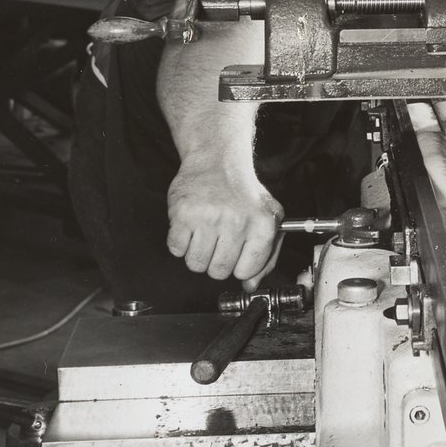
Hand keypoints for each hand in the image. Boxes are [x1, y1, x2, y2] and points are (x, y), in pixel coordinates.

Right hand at [166, 155, 283, 284]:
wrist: (217, 161)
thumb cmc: (244, 193)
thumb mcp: (268, 219)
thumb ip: (266, 256)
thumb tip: (250, 285)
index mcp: (262, 225)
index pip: (246, 271)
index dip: (239, 264)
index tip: (237, 250)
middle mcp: (237, 221)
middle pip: (219, 272)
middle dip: (216, 260)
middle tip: (219, 238)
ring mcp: (208, 218)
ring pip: (195, 264)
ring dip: (197, 253)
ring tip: (205, 231)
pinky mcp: (183, 214)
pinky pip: (176, 250)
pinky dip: (180, 242)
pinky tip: (192, 225)